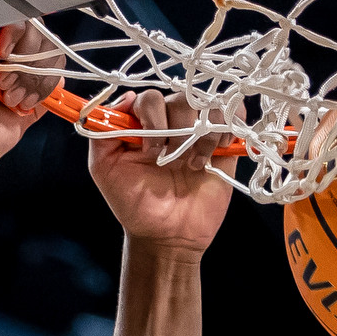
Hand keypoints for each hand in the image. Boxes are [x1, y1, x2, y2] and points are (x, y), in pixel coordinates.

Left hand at [89, 91, 232, 254]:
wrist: (167, 236)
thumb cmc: (135, 206)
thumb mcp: (104, 170)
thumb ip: (102, 134)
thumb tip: (125, 99)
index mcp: (143, 125)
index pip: (150, 98)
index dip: (152, 118)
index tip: (150, 151)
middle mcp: (171, 122)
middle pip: (181, 99)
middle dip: (176, 131)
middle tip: (171, 162)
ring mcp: (198, 130)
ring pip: (207, 106)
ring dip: (201, 136)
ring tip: (194, 166)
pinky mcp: (223, 142)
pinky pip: (233, 113)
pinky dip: (227, 127)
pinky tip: (216, 152)